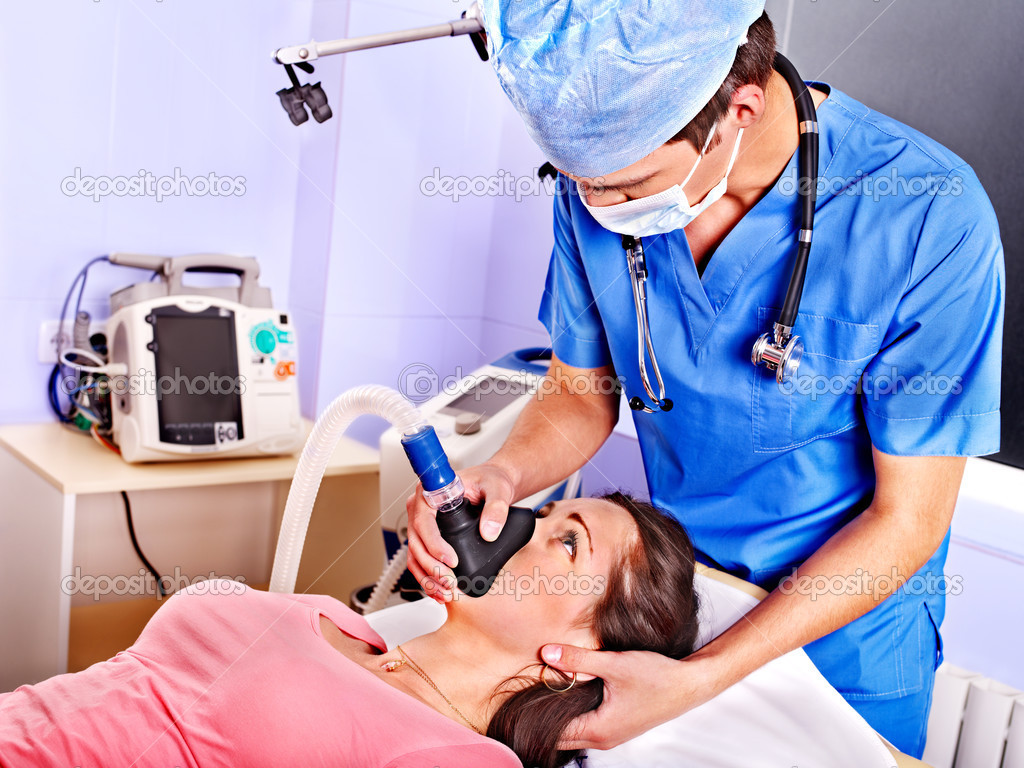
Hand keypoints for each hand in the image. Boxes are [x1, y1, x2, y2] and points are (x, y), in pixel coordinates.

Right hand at [405, 462, 516, 602]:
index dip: (434, 545)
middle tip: (451, 584)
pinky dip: (427, 578)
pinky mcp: (427, 536)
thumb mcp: (498, 489)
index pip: (424, 522)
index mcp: (430, 492)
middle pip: (416, 543)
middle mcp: (421, 507)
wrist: (491, 483)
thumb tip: (490, 532)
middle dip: (432, 568)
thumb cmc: (490, 480)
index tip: (452, 561)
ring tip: (446, 593)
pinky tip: (439, 591)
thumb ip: (496, 508)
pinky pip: (420, 559)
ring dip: (428, 578)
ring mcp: (421, 523)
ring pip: (415, 555)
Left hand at [540, 643, 718, 750]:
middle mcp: (602, 739)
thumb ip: (578, 659)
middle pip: (561, 736)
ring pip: (574, 732)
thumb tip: (546, 653)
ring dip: (561, 714)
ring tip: (551, 687)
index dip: (537, 714)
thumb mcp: (613, 664)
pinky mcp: (617, 727)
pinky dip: (575, 713)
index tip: (525, 694)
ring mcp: (611, 736)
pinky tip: (574, 690)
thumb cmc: (656, 677)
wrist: (689, 684)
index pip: (553, 732)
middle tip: (532, 690)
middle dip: (546, 716)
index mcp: (598, 730)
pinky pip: (587, 726)